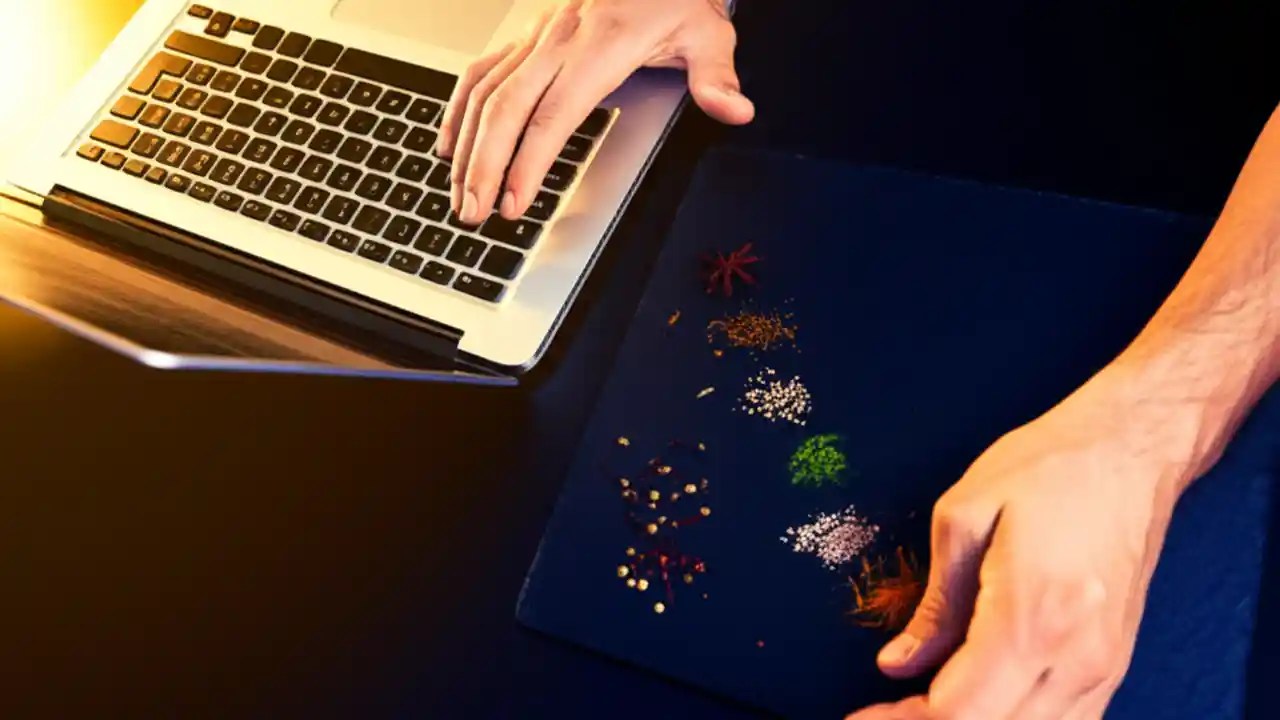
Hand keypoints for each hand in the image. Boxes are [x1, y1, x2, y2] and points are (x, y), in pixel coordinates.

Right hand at [435, 0, 754, 224]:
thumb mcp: (708, 30)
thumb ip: (716, 74)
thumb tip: (735, 110)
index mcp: (599, 45)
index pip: (554, 114)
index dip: (529, 162)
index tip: (515, 202)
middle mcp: (557, 39)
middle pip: (505, 108)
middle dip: (483, 166)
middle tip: (473, 213)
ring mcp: (535, 34)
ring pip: (483, 92)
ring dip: (465, 147)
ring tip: (458, 193)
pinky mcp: (524, 32)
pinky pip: (480, 71)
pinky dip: (458, 110)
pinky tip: (449, 144)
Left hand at [848, 365, 1203, 719]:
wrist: (1130, 452)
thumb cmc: (1048, 467)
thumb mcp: (964, 518)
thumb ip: (934, 605)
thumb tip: (897, 665)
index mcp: (1030, 618)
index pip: (958, 710)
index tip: (859, 715)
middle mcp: (1075, 659)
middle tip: (881, 712)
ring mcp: (1102, 668)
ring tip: (919, 707)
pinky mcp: (1112, 664)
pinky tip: (977, 701)